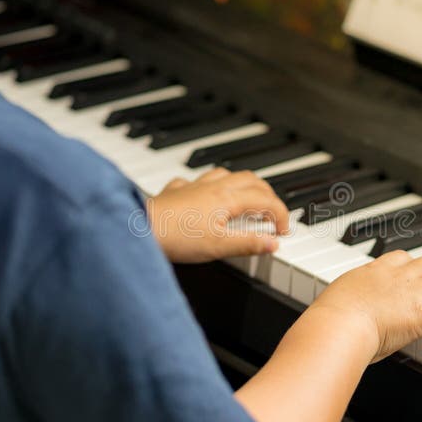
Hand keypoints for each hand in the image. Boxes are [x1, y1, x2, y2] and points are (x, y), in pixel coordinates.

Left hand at [148, 168, 289, 262]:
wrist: (138, 229)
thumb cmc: (175, 237)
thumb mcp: (219, 247)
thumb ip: (248, 244)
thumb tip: (273, 244)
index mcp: (228, 198)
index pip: (266, 201)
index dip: (280, 215)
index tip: (283, 230)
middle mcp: (214, 186)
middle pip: (251, 180)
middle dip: (268, 195)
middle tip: (272, 214)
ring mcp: (194, 186)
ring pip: (227, 174)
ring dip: (243, 185)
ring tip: (247, 200)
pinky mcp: (177, 191)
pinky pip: (199, 180)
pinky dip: (211, 186)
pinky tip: (206, 196)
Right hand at [310, 251, 421, 361]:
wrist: (335, 326)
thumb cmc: (329, 320)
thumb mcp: (336, 300)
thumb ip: (346, 302)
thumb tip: (340, 314)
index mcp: (373, 272)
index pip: (402, 258)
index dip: (416, 266)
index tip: (420, 275)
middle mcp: (396, 276)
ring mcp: (412, 294)